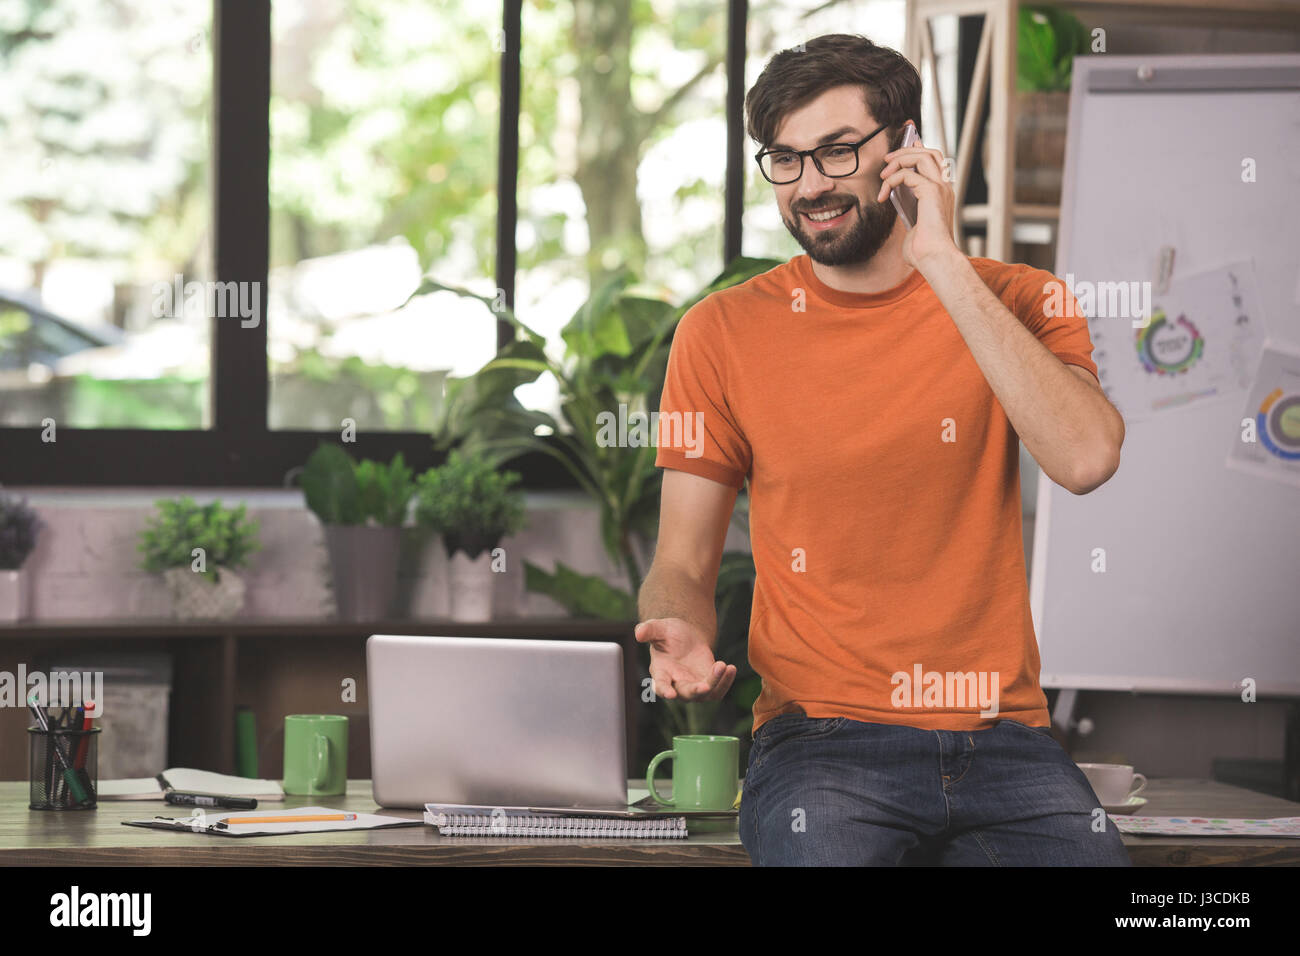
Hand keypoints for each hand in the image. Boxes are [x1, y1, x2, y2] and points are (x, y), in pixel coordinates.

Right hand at [635, 617, 736, 700]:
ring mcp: (693, 686)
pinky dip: (726, 681)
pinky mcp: (709, 683)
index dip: (664, 690)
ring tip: (724, 666)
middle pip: (686, 694)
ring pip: (706, 694)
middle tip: (705, 685)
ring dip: (716, 683)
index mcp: (661, 672)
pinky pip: (718, 690)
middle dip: (696, 691)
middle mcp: (676, 684)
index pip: (660, 685)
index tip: (670, 694)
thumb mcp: (659, 628)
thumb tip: (638, 633)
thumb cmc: (668, 633)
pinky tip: (731, 668)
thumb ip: (649, 630)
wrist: (686, 636)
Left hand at [876, 140, 959, 269]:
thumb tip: (894, 209)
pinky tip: (883, 195)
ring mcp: (940, 188)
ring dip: (899, 160)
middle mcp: (944, 187)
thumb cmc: (923, 251)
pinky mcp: (931, 192)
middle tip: (886, 159)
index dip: (918, 150)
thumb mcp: (912, 227)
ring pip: (922, 156)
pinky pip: (908, 174)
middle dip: (906, 150)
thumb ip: (907, 214)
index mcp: (942, 193)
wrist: (934, 259)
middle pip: (930, 152)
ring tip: (883, 175)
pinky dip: (892, 181)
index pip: (934, 161)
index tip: (902, 147)